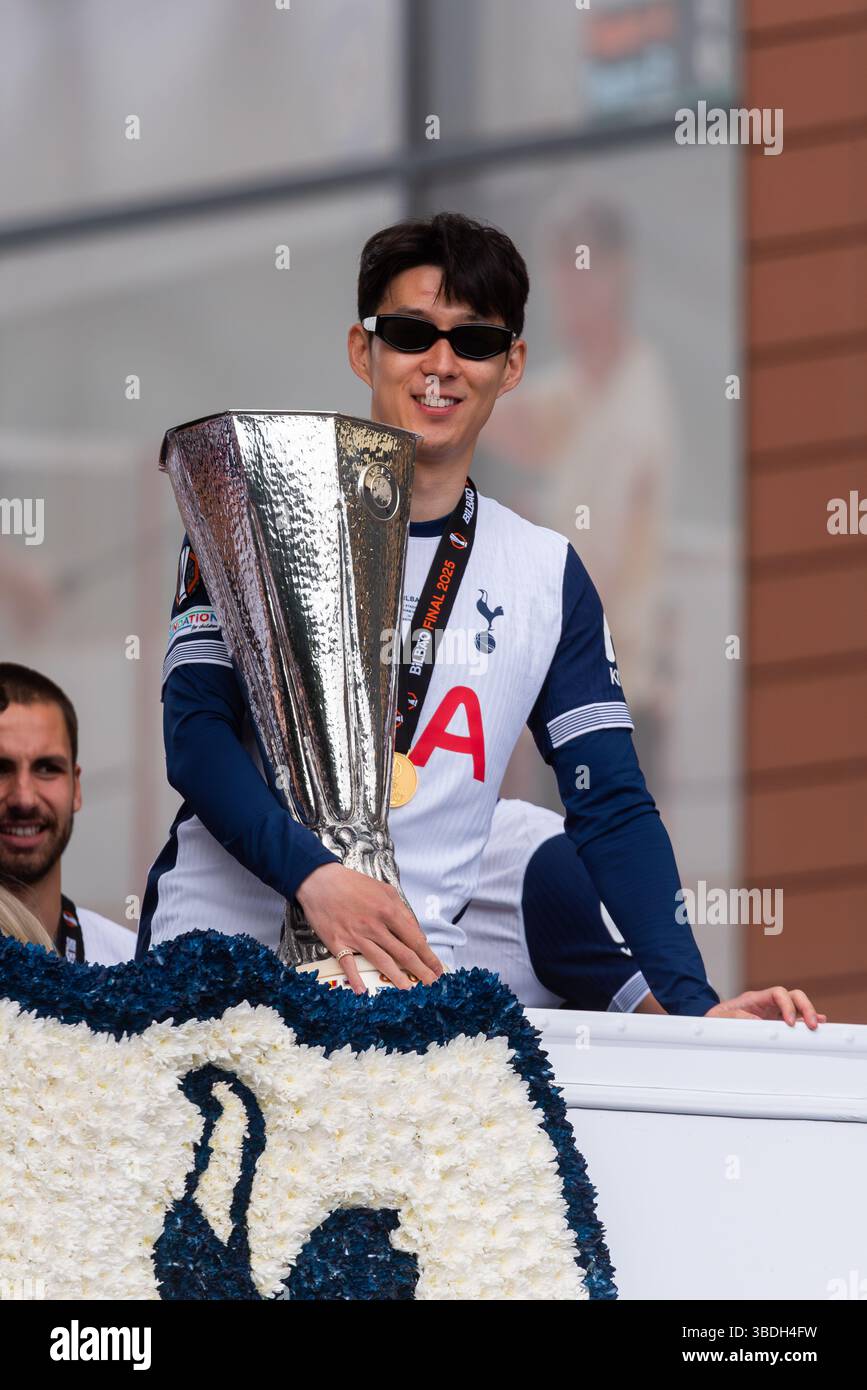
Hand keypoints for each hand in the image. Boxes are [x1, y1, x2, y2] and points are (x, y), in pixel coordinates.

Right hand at [295, 862, 443, 993]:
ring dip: (397, 979)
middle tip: (431, 985)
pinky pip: (348, 963)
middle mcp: (375, 926)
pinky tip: (363, 991)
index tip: (437, 968)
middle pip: (403, 954)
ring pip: (381, 961)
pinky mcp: (337, 942)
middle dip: (420, 971)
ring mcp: (356, 936)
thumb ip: (403, 912)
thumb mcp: (385, 891)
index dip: (428, 956)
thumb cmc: (353, 884)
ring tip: (409, 992)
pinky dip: (355, 978)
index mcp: (388, 911)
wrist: (320, 881)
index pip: (414, 939)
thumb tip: (418, 935)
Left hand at [706, 986, 826, 1029]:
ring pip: (797, 1007)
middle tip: (811, 1025)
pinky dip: (806, 1021)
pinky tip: (817, 1024)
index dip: (787, 1005)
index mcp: (755, 999)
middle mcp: (767, 1004)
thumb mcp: (719, 1017)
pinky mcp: (775, 1023)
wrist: (712, 1024)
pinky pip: (795, 1019)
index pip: (778, 993)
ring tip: (817, 1026)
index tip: (789, 1022)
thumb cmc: (715, 1019)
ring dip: (809, 1014)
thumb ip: (735, 1016)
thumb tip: (758, 1022)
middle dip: (805, 1007)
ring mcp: (772, 1013)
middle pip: (793, 996)